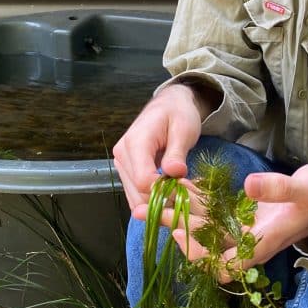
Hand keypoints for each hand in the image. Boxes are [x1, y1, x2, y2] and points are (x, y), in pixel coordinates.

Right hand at [111, 83, 203, 210]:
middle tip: (186, 194)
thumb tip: (174, 173)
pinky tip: (169, 193)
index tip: (185, 188)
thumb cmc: (178, 114)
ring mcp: (121, 163)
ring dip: (158, 202)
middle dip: (163, 199)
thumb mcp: (183, 130)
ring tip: (179, 192)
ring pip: (136, 198)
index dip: (165, 190)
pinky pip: (136, 194)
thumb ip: (177, 153)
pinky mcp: (125, 170)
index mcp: (135, 142)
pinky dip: (152, 199)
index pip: (143, 180)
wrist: (169, 105)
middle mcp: (122, 154)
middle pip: (138, 192)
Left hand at [162, 164, 307, 280]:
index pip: (224, 264)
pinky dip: (192, 196)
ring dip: (176, 210)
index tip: (178, 234)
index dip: (198, 254)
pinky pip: (209, 208)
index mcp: (264, 243)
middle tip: (144, 210)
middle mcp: (247, 240)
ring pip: (201, 224)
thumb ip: (279, 188)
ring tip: (150, 192)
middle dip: (172, 226)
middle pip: (202, 242)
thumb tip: (247, 187)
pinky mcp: (237, 213)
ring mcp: (240, 228)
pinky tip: (175, 181)